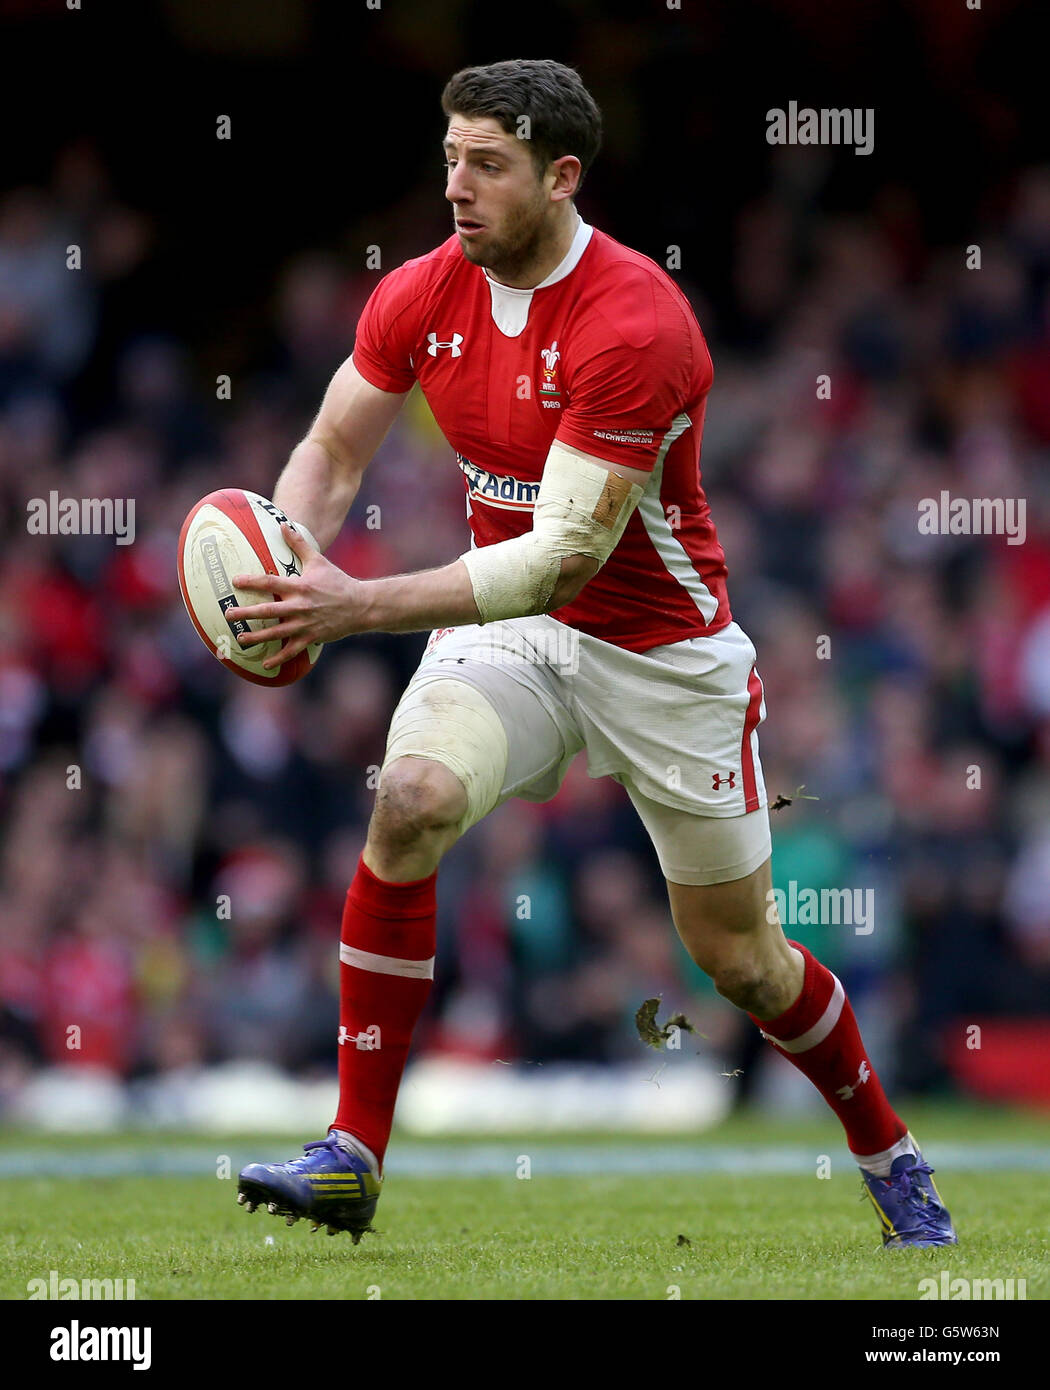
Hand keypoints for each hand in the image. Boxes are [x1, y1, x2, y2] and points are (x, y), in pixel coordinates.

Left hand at [226, 523, 369, 668]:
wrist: (360, 606)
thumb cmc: (337, 582)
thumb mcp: (318, 560)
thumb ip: (298, 544)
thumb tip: (282, 524)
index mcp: (300, 586)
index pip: (271, 583)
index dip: (252, 582)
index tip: (235, 581)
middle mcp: (300, 606)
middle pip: (268, 611)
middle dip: (246, 613)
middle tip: (228, 614)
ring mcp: (305, 624)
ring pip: (276, 633)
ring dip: (257, 637)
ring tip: (240, 639)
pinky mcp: (312, 638)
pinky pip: (292, 650)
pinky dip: (279, 658)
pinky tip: (265, 664)